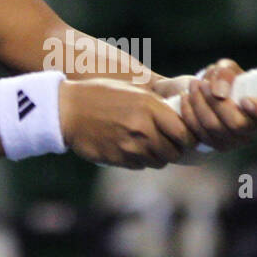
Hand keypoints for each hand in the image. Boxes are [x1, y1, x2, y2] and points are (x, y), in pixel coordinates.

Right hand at [59, 78, 194, 168]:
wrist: (67, 111)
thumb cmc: (100, 95)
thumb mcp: (133, 91)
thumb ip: (157, 105)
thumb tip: (183, 117)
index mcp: (150, 107)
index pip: (184, 133)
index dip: (188, 138)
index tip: (185, 137)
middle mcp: (143, 129)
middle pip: (174, 152)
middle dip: (173, 149)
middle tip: (167, 143)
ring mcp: (130, 147)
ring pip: (158, 162)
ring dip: (156, 156)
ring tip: (146, 143)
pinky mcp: (118, 159)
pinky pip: (139, 166)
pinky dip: (139, 160)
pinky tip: (128, 147)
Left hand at [176, 59, 256, 150]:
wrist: (217, 94)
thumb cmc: (232, 80)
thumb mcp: (232, 70)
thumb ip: (226, 74)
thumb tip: (218, 92)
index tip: (246, 99)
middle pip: (236, 124)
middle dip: (214, 101)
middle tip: (201, 83)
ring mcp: (239, 142)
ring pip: (215, 128)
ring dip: (199, 104)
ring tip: (193, 85)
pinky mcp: (219, 146)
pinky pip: (200, 135)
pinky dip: (189, 114)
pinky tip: (185, 97)